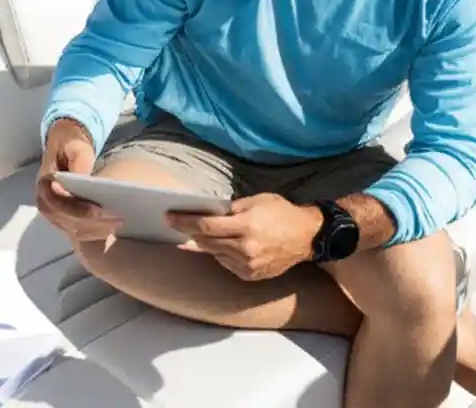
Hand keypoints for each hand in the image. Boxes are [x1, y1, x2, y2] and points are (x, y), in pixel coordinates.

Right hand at [35, 119, 120, 243]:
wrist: (64, 146)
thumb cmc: (71, 146)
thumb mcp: (76, 147)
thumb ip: (79, 162)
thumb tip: (83, 181)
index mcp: (45, 185)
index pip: (59, 204)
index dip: (79, 211)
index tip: (100, 211)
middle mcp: (46, 203)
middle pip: (68, 222)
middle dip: (93, 225)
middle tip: (118, 221)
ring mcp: (54, 213)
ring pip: (73, 230)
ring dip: (96, 232)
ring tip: (117, 225)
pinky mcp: (64, 218)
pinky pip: (77, 231)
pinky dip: (94, 233)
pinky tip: (110, 229)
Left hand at [167, 193, 322, 281]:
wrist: (307, 237)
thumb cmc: (281, 213)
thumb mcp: (257, 201)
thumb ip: (231, 208)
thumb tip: (208, 213)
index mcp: (246, 226)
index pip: (206, 226)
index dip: (184, 222)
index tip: (169, 218)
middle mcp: (245, 248)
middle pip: (206, 242)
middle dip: (189, 233)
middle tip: (176, 225)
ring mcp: (248, 265)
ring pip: (215, 254)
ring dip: (206, 244)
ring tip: (200, 235)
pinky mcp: (251, 275)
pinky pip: (227, 264)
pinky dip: (222, 254)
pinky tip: (225, 246)